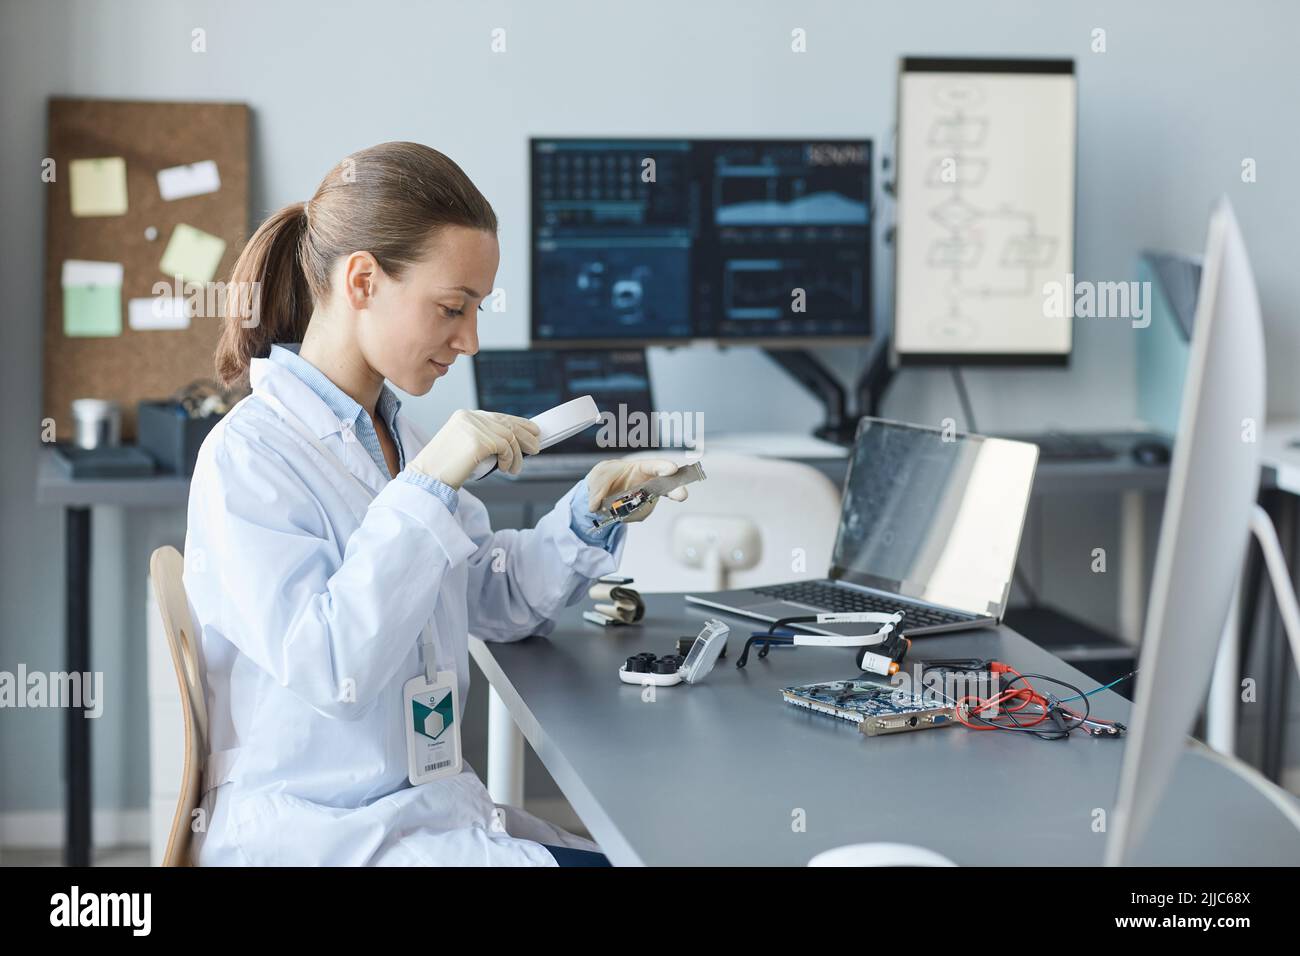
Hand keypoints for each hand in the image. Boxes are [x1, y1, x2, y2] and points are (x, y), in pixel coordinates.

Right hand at [410, 409, 539, 487]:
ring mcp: (474, 427)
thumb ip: (485, 439)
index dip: (519, 423)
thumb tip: (513, 443)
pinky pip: (505, 448)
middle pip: (507, 423)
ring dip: (517, 455)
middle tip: (536, 448)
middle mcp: (470, 417)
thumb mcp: (466, 447)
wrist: (428, 478)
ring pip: (510, 437)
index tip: (532, 431)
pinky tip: (506, 468)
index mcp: (465, 416)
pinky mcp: (478, 441)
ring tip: (515, 469)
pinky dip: (510, 459)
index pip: (498, 416)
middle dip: (526, 436)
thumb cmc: (446, 468)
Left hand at [585, 458, 688, 523]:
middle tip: (682, 495)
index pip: (655, 466)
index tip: (672, 469)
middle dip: (676, 490)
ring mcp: (649, 498)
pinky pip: (636, 515)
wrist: (604, 490)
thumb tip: (595, 506)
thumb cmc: (607, 476)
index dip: (664, 467)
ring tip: (613, 502)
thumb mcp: (598, 477)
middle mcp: (650, 482)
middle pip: (667, 487)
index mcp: (642, 468)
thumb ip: (597, 490)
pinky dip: (624, 514)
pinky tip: (617, 508)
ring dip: (630, 507)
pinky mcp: (643, 511)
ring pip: (645, 505)